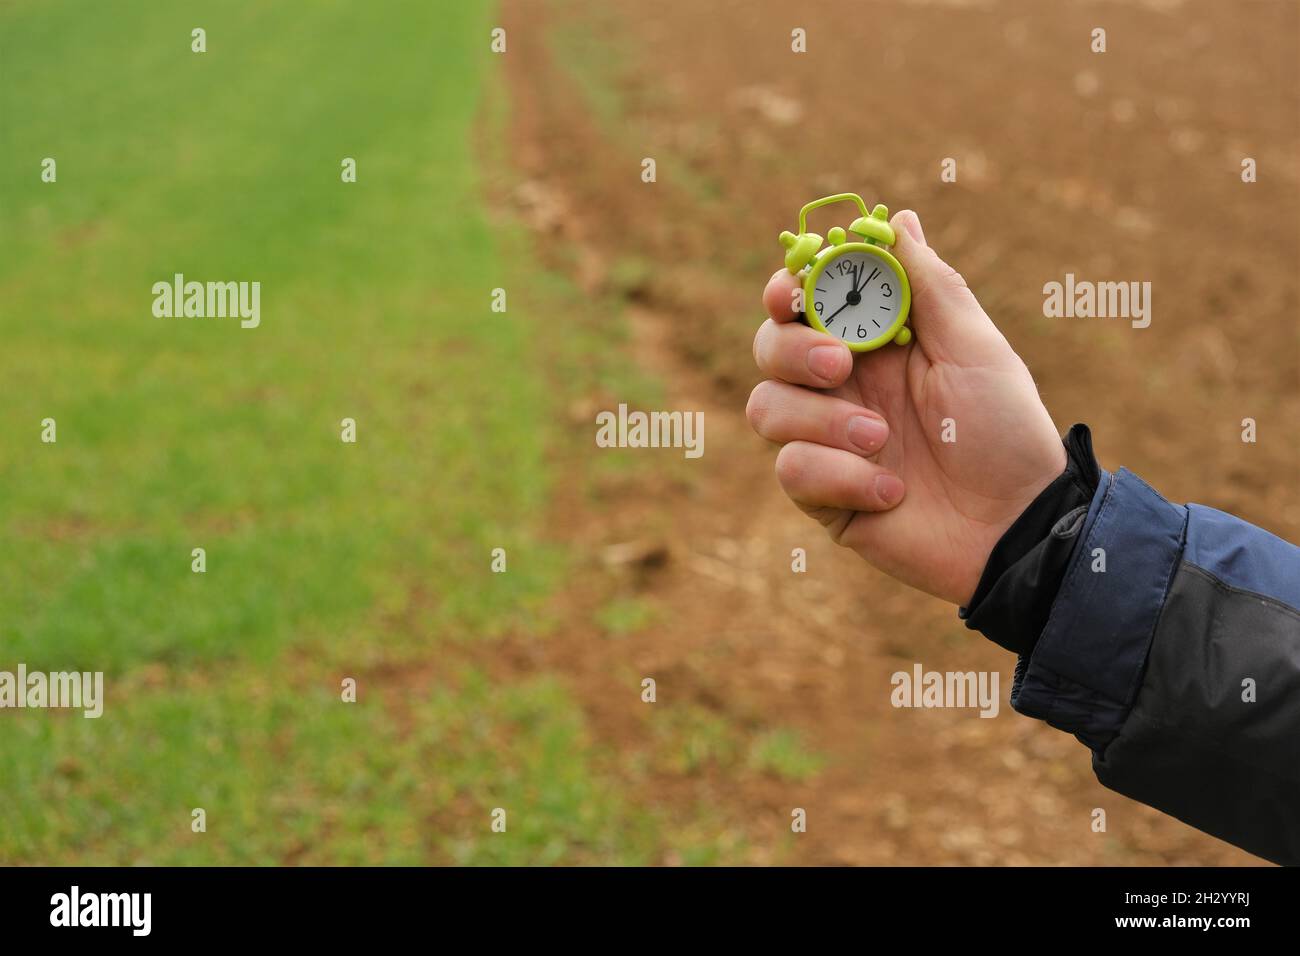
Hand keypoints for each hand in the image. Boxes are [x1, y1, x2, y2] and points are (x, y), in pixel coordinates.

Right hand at [746, 210, 1065, 605]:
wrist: (1015, 526)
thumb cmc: (1004, 432)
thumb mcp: (975, 347)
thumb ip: (929, 283)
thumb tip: (896, 218)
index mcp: (873, 345)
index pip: (804, 302)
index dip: (787, 289)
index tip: (793, 290)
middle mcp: (840, 388)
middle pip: (768, 349)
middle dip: (793, 352)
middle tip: (841, 367)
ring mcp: (825, 442)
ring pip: (766, 409)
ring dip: (820, 422)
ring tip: (881, 440)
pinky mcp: (822, 495)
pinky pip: (791, 470)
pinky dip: (840, 476)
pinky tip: (893, 492)